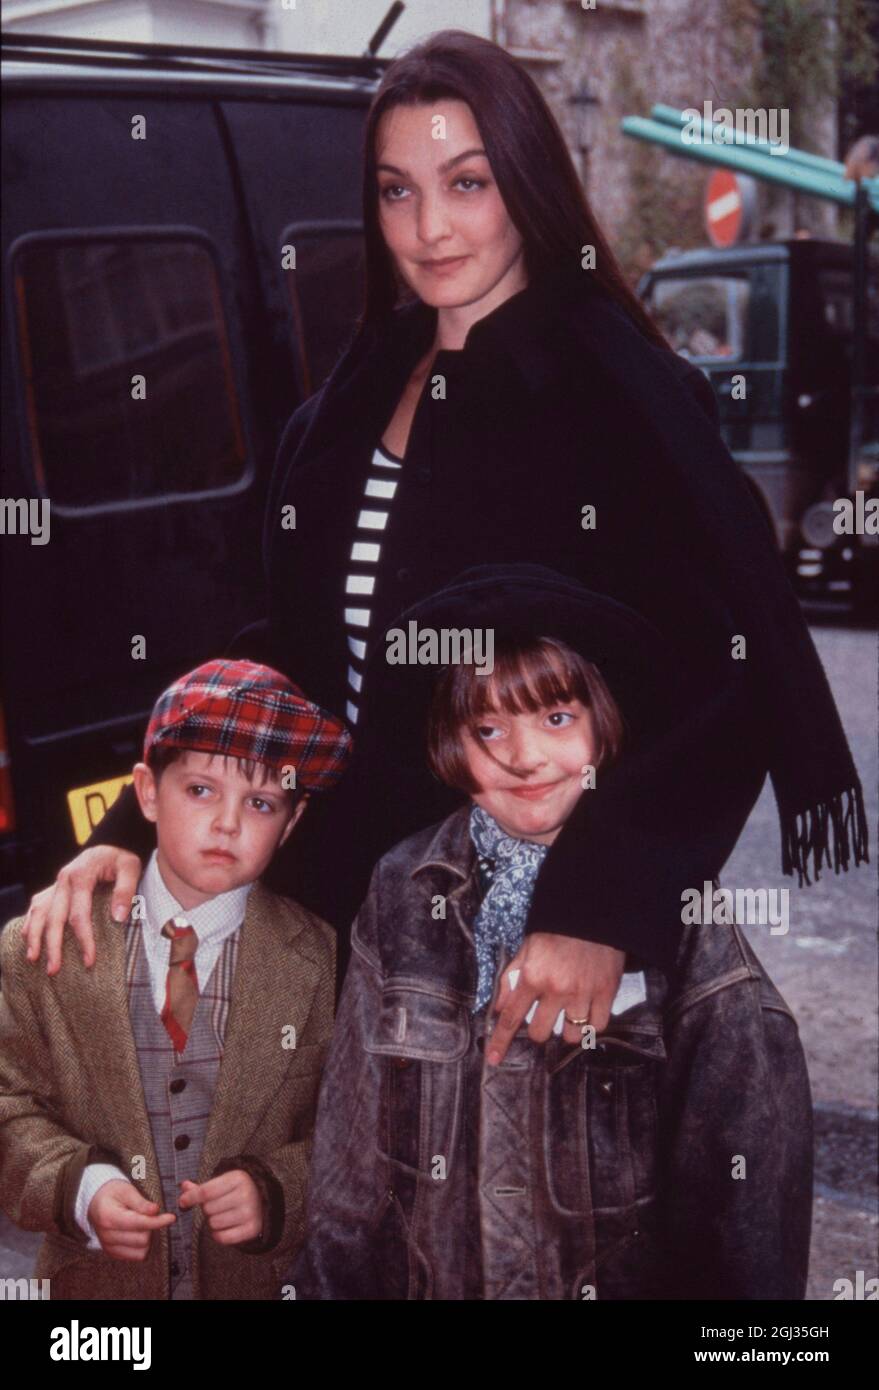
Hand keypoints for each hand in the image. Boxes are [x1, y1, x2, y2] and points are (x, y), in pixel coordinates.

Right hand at [22, 846, 142, 974]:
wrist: (111, 843)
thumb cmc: (122, 858)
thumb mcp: (131, 868)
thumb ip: (125, 890)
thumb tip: (118, 917)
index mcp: (81, 876)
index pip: (79, 915)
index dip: (84, 939)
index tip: (89, 960)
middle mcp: (63, 881)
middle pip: (53, 918)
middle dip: (52, 946)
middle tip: (54, 970)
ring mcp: (56, 884)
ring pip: (38, 913)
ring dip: (34, 937)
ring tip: (33, 959)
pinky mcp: (54, 889)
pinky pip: (36, 907)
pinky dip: (30, 923)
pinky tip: (28, 939)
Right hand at [88, 1180, 175, 1261]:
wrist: (96, 1202)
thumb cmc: (112, 1193)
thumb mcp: (126, 1190)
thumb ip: (141, 1202)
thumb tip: (155, 1211)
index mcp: (108, 1217)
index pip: (139, 1224)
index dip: (157, 1221)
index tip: (171, 1217)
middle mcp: (107, 1236)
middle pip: (142, 1240)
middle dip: (152, 1227)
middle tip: (151, 1215)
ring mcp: (108, 1247)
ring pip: (141, 1251)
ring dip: (148, 1238)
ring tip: (144, 1224)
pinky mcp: (113, 1253)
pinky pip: (136, 1256)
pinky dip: (142, 1246)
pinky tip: (140, 1233)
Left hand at [178, 1172, 263, 1245]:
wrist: (264, 1200)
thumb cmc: (237, 1190)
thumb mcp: (222, 1182)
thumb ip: (202, 1187)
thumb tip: (184, 1186)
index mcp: (237, 1178)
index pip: (206, 1191)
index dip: (191, 1197)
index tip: (183, 1202)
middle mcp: (245, 1194)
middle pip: (208, 1208)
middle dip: (207, 1209)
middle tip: (216, 1206)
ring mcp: (249, 1212)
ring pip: (213, 1223)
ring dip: (213, 1222)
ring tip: (222, 1215)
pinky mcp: (251, 1229)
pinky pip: (222, 1238)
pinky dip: (219, 1235)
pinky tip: (225, 1227)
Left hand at [487, 933, 625, 1064]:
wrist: (592, 912)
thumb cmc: (556, 930)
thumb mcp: (526, 949)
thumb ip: (510, 979)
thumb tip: (499, 1008)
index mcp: (533, 976)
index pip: (511, 1017)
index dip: (501, 1042)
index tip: (494, 1059)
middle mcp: (556, 989)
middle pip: (541, 1033)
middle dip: (538, 1030)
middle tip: (544, 1018)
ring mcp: (582, 993)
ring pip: (570, 1035)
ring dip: (566, 1031)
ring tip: (568, 1017)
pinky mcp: (606, 992)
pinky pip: (597, 1027)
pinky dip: (590, 1026)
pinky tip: (587, 1015)